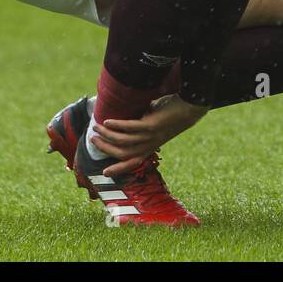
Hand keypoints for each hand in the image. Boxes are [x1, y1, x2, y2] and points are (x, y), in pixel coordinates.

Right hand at [90, 94, 207, 176]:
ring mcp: (150, 136)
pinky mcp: (151, 125)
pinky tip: (108, 121)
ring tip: (96, 128)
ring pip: (123, 141)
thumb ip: (142, 127)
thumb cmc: (171, 114)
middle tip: (93, 140)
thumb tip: (125, 121)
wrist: (190, 108)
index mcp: (150, 147)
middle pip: (122, 153)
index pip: (131, 163)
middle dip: (105, 148)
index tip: (105, 172)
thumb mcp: (155, 125)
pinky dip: (117, 125)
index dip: (118, 169)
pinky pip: (130, 128)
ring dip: (107, 136)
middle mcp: (149, 145)